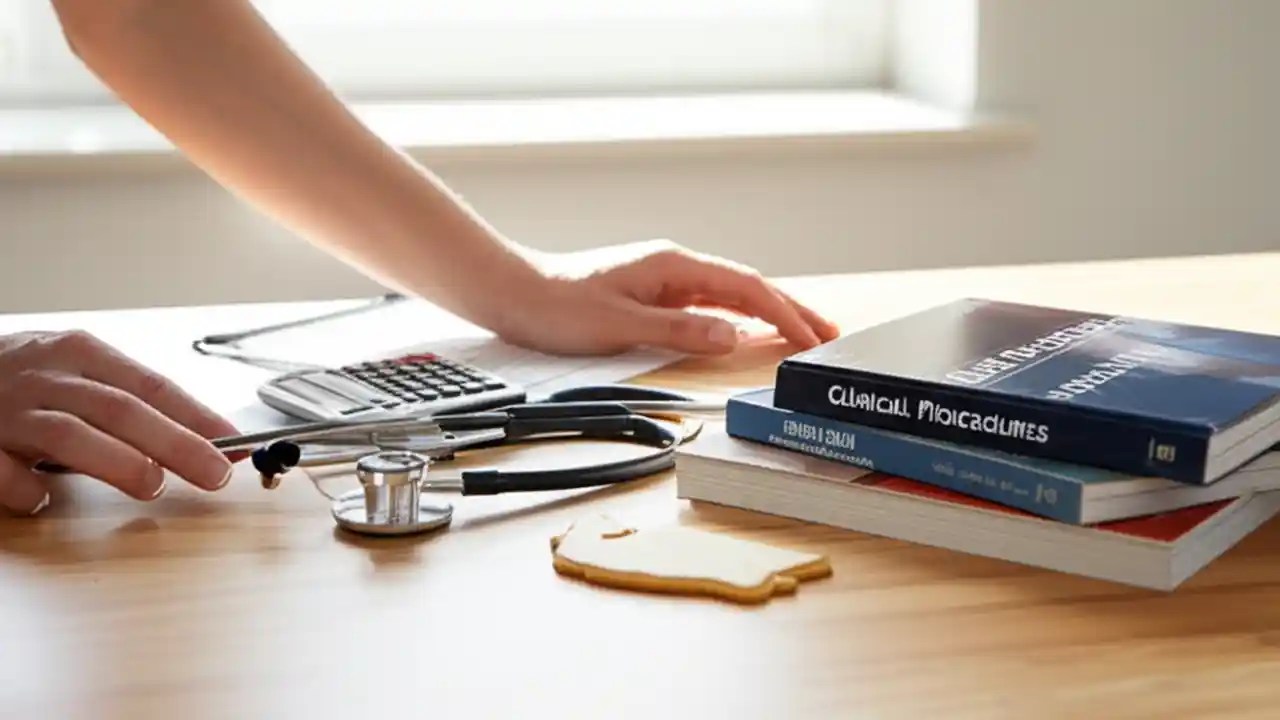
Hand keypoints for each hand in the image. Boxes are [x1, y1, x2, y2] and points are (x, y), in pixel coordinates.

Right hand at [0, 330, 240, 515]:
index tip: (236, 447)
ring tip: (152, 484)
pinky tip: (44, 502)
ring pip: (69, 433)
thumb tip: (211, 439)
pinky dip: (23, 486)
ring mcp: (8, 409)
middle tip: (213, 473)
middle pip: (121, 409)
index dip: (198, 418)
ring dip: (116, 460)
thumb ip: (136, 405)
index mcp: (83, 355)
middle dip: (174, 443)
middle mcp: (48, 377)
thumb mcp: (80, 375)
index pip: (153, 387)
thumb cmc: (25, 379)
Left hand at [497, 241, 840, 355]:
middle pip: (749, 287)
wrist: (514, 292)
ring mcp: (666, 281)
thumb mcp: (619, 323)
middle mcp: (675, 268)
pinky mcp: (654, 296)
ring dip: (770, 313)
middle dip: (792, 309)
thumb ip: (679, 330)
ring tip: (805, 331)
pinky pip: (711, 306)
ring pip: (733, 296)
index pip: (746, 288)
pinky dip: (740, 318)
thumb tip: (734, 337)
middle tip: (830, 333)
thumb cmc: (557, 305)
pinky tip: (750, 331)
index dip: (785, 314)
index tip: (813, 338)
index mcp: (674, 265)